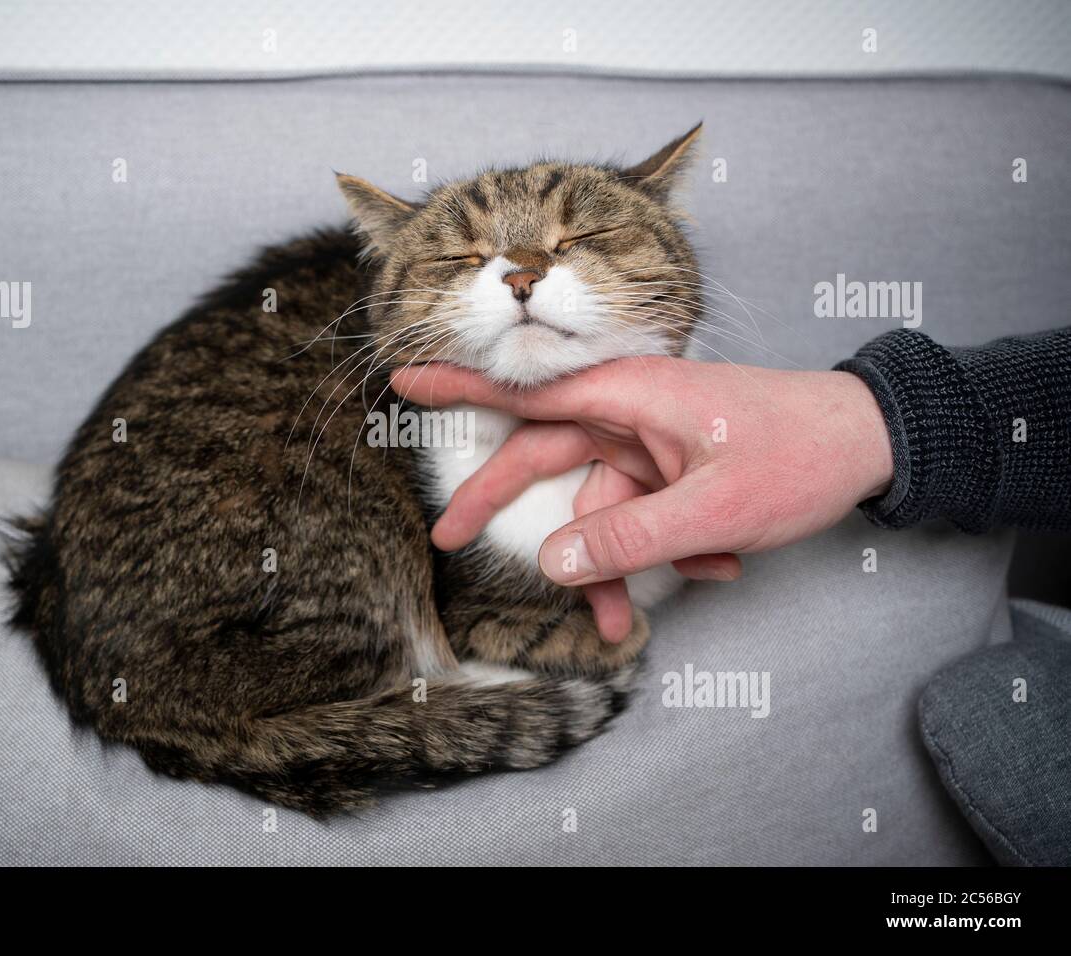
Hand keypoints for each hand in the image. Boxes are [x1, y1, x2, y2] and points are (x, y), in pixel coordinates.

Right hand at [391, 356, 893, 641]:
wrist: (872, 443)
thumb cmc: (799, 455)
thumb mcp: (711, 511)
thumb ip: (628, 539)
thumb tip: (554, 565)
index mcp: (630, 395)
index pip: (527, 389)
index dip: (462, 384)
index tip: (404, 380)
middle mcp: (630, 411)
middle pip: (544, 454)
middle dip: (505, 505)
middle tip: (449, 541)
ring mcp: (650, 439)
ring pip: (597, 505)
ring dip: (612, 563)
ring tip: (628, 624)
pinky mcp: (671, 464)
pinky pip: (639, 512)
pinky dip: (660, 548)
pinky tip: (712, 566)